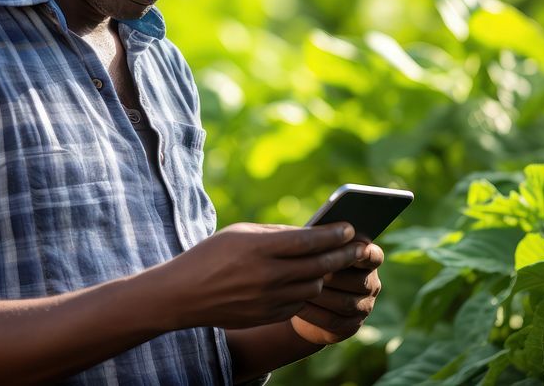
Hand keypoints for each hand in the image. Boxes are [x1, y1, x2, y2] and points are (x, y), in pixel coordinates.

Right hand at [157, 222, 364, 329]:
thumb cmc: (212, 255)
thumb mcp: (240, 233)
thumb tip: (312, 233)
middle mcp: (267, 275)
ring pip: (313, 286)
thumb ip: (276, 233)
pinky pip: (299, 303)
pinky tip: (308, 280)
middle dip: (343, 254)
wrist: (184, 295)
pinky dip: (305, 290)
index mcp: (259, 248)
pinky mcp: (268, 316)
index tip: (350, 227)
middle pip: (319, 265)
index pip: (309, 240)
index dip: (334, 234)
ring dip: (325, 273)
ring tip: (333, 262)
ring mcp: (268, 299)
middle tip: (360, 247)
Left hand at [289, 242, 383, 344]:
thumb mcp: (319, 254)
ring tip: (299, 286)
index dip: (367, 254)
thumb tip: (318, 233)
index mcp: (367, 261)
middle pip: (358, 281)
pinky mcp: (350, 327)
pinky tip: (298, 304)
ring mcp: (363, 308)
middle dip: (333, 275)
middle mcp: (371, 285)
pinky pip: (333, 320)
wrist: (307, 304)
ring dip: (321, 295)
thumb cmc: (312, 267)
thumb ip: (325, 245)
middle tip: (309, 268)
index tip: (358, 249)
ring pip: (345, 302)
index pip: (374, 256)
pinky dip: (314, 312)